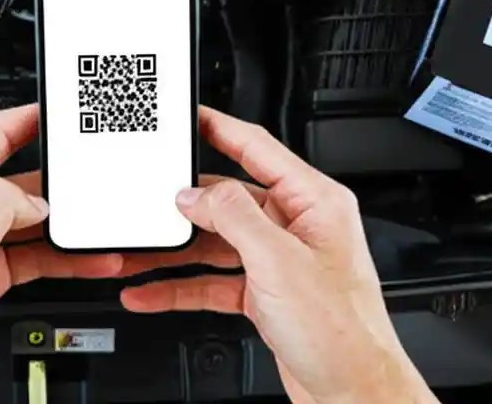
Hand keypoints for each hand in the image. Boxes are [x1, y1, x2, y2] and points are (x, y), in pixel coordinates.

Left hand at [0, 105, 122, 403]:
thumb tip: (33, 194)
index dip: (29, 118)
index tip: (63, 109)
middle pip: (18, 181)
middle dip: (62, 185)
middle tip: (99, 186)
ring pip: (30, 221)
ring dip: (67, 229)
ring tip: (103, 234)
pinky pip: (30, 254)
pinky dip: (60, 258)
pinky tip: (87, 262)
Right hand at [120, 107, 437, 403]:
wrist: (352, 392)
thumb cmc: (342, 333)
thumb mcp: (280, 262)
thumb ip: (234, 218)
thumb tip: (196, 194)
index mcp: (315, 202)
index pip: (258, 148)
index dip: (219, 128)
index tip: (188, 115)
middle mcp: (298, 226)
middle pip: (229, 198)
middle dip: (185, 203)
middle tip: (147, 197)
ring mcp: (280, 261)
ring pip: (215, 243)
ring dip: (177, 251)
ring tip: (138, 251)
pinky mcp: (265, 294)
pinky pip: (214, 280)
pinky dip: (183, 286)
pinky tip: (152, 292)